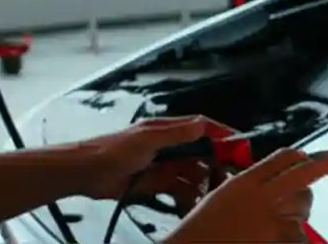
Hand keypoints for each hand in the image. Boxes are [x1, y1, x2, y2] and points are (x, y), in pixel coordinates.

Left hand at [81, 116, 234, 214]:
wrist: (87, 172)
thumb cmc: (115, 149)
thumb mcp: (148, 138)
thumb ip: (176, 133)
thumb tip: (203, 124)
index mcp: (167, 129)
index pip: (201, 127)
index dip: (221, 134)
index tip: (240, 144)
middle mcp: (168, 146)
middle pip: (200, 152)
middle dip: (216, 162)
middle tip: (232, 175)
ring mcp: (163, 166)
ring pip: (192, 173)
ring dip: (204, 181)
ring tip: (216, 192)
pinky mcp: (156, 184)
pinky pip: (179, 188)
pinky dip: (189, 194)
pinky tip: (198, 202)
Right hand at [166, 147, 327, 243]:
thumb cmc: (199, 233)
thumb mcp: (220, 200)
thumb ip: (247, 190)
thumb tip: (275, 186)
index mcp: (243, 183)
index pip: (281, 159)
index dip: (300, 156)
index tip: (310, 156)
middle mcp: (261, 197)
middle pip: (302, 177)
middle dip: (322, 167)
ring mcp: (272, 221)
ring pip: (303, 213)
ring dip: (297, 219)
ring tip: (278, 229)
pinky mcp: (279, 241)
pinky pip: (300, 239)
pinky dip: (294, 240)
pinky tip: (278, 240)